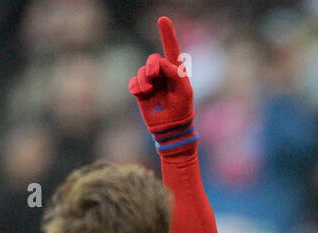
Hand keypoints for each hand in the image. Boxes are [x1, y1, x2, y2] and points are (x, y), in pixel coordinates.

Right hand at [128, 16, 194, 139]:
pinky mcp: (140, 93)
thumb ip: (175, 74)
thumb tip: (161, 64)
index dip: (167, 33)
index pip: (171, 48)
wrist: (171, 128)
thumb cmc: (182, 109)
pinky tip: (140, 93)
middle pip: (152, 59)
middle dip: (151, 65)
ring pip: (141, 72)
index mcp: (175, 70)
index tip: (162, 19)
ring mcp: (150, 83)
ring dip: (143, 79)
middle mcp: (162, 74)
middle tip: (152, 76)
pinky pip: (133, 83)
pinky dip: (135, 86)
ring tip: (147, 90)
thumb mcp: (184, 91)